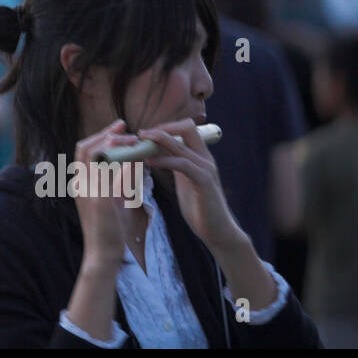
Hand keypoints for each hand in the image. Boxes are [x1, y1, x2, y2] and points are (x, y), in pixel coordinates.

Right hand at [72, 120, 140, 267]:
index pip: (84, 150)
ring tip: (133, 140)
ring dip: (114, 143)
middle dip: (106, 133)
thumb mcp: (114, 199)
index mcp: (81, 184)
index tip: (119, 127)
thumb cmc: (110, 230)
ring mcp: (87, 191)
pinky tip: (136, 156)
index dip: (100, 135)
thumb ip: (119, 180)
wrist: (103, 255)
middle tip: (125, 126)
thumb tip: (133, 160)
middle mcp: (80, 184)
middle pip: (85, 147)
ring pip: (94, 154)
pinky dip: (120, 159)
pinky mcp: (100, 200)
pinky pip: (107, 172)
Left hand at [138, 118, 244, 251]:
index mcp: (201, 156)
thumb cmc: (199, 206)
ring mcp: (206, 169)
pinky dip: (164, 160)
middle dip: (162, 128)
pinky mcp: (204, 182)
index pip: (186, 128)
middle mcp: (205, 158)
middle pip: (186, 128)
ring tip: (139, 145)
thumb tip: (157, 152)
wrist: (218, 230)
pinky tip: (150, 162)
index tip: (147, 134)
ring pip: (180, 144)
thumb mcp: (184, 179)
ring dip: (157, 141)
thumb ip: (175, 164)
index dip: (165, 127)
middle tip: (142, 135)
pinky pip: (182, 164)